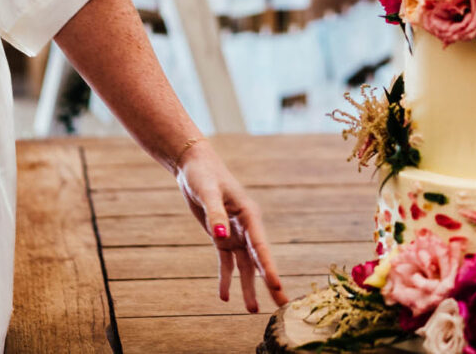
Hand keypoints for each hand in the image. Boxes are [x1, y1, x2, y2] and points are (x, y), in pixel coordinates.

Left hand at [175, 141, 288, 311]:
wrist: (193, 166)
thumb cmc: (203, 174)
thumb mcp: (207, 192)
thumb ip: (215, 215)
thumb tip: (221, 237)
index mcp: (249, 214)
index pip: (260, 246)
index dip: (269, 266)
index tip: (276, 285)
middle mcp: (246, 227)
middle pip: (260, 259)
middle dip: (269, 282)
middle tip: (281, 305)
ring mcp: (235, 233)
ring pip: (245, 265)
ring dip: (248, 286)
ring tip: (251, 310)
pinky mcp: (222, 237)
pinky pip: (226, 262)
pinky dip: (226, 278)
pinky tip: (224, 297)